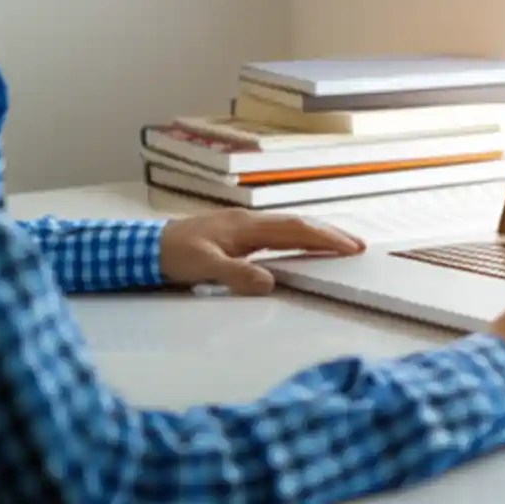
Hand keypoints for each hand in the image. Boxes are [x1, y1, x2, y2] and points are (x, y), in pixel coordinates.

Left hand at [160, 209, 365, 294]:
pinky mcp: (238, 234)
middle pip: (298, 224)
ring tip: (341, 244)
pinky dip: (299, 237)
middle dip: (330, 233)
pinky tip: (304, 245)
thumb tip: (270, 282)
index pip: (295, 230)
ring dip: (317, 234)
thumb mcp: (203, 268)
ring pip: (289, 226)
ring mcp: (244, 226)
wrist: (145, 246)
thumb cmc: (173, 255)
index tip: (350, 248)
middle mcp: (250, 222)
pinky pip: (278, 232)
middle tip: (359, 245)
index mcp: (247, 227)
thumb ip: (236, 275)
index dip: (325, 238)